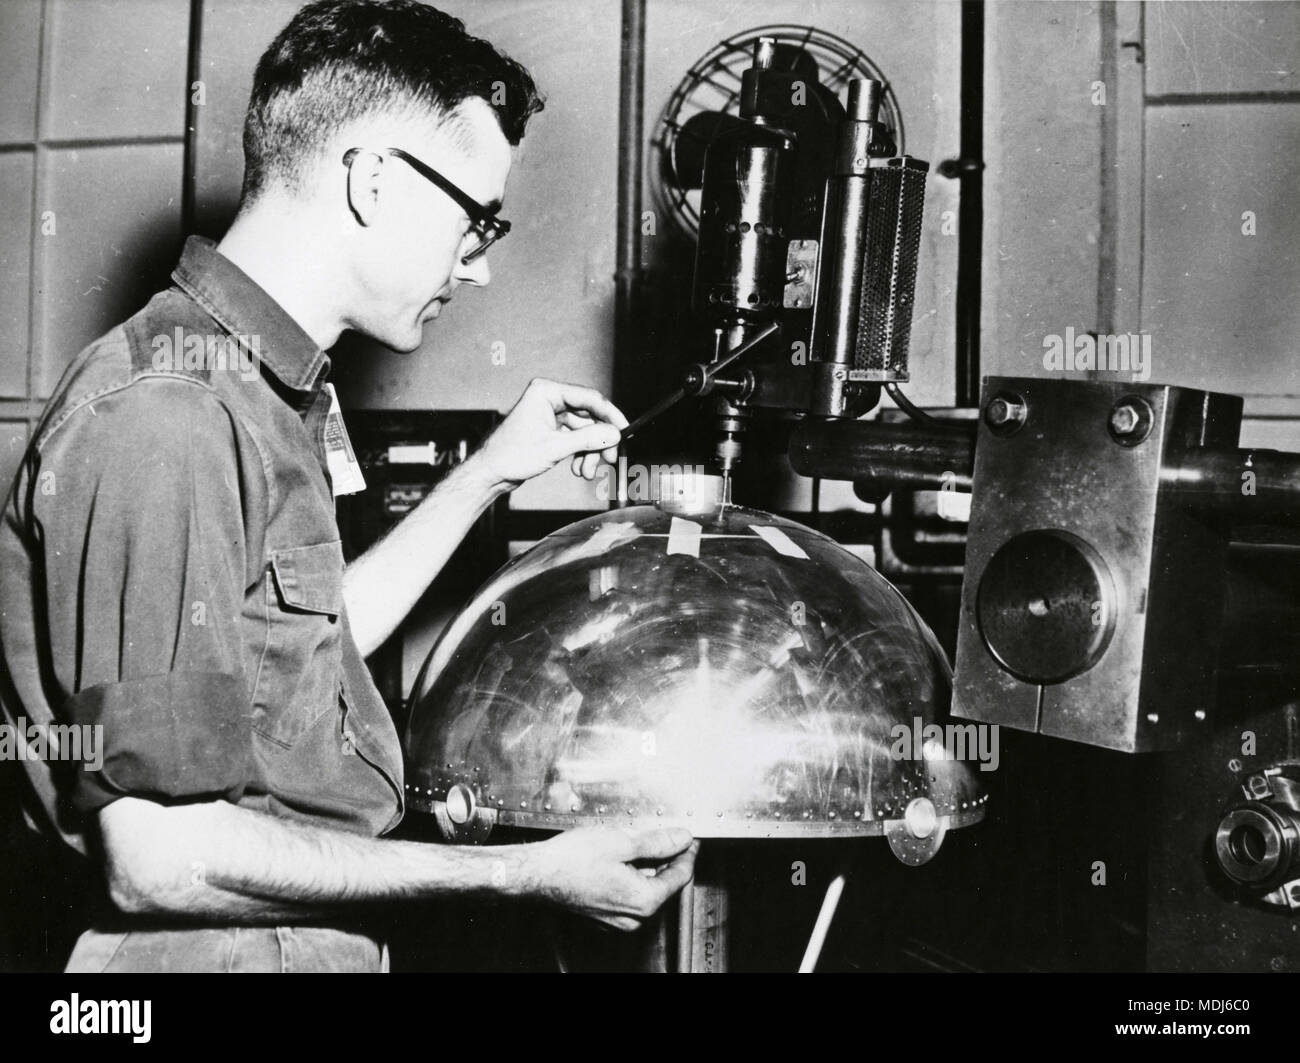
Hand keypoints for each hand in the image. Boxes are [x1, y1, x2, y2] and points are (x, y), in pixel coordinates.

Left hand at [473, 378, 626, 490]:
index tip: (624, 431)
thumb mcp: (554, 447)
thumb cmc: (510, 455)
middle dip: (599, 441)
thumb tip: (613, 434)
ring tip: (586, 471)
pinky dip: (581, 453)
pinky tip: (579, 468)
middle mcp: (550, 399)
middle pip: (589, 416)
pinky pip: (576, 438)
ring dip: (589, 452)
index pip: (590, 399)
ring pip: (584, 431)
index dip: (610, 416)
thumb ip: (587, 439)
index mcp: (547, 392)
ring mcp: (551, 414)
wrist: (490, 473)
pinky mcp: (551, 430)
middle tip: (609, 458)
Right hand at [525, 827, 697, 931]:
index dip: (687, 852)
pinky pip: (627, 896)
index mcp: (644, 901)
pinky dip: (630, 877)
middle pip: (663, 884)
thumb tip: (681, 839)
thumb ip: (658, 842)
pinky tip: (618, 859)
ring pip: (645, 890)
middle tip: (663, 834)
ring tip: (634, 843)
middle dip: (666, 859)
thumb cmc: (571, 860)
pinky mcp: (604, 917)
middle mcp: (634, 918)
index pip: (680, 876)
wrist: (536, 874)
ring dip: (647, 867)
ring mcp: (618, 921)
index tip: (688, 838)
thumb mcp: (623, 842)